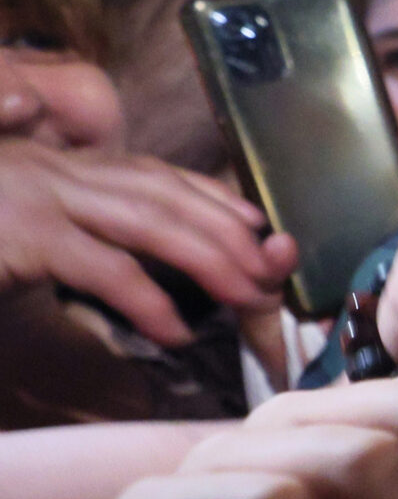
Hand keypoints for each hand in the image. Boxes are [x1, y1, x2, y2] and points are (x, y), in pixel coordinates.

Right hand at [0, 139, 294, 344]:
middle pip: (165, 194)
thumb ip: (72, 234)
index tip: (256, 221)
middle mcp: (57, 171)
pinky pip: (107, 269)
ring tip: (251, 297)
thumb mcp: (17, 230)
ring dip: (211, 260)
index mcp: (61, 167)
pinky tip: (179, 331)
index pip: (153, 173)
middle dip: (228, 231)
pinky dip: (151, 301)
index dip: (211, 196)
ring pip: (150, 222)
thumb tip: (125, 259)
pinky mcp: (24, 235)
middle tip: (272, 270)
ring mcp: (41, 198)